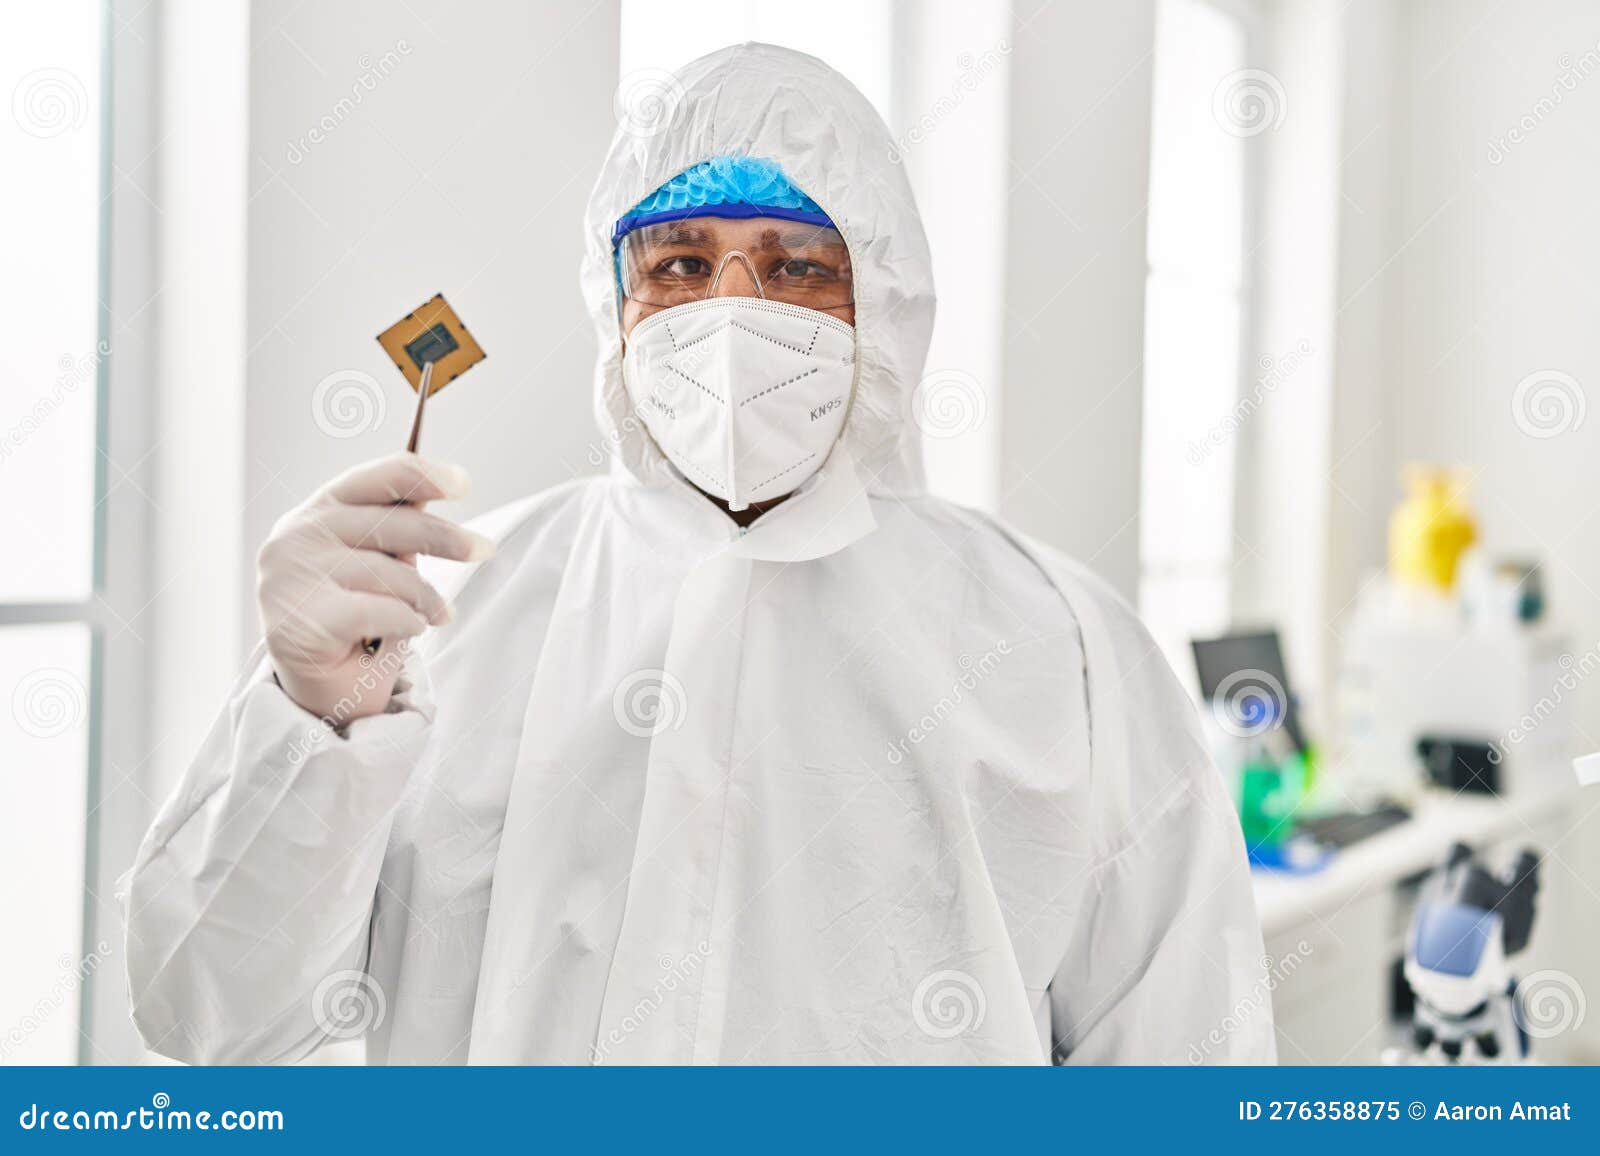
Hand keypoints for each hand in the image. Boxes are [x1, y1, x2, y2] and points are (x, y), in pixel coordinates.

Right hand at [257, 452, 493, 720]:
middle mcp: (296, 537)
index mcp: (316, 511)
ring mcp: (290, 578)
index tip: (462, 483)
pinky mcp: (296, 622)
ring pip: (390, 574)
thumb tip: (431, 496)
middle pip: (391, 524)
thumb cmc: (354, 617)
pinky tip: (409, 629)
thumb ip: (393, 531)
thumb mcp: (374, 563)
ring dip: (427, 598)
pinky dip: (406, 622)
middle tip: (484, 550)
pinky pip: (379, 612)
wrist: (319, 689)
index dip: (421, 475)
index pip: (372, 480)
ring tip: (437, 614)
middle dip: (446, 539)